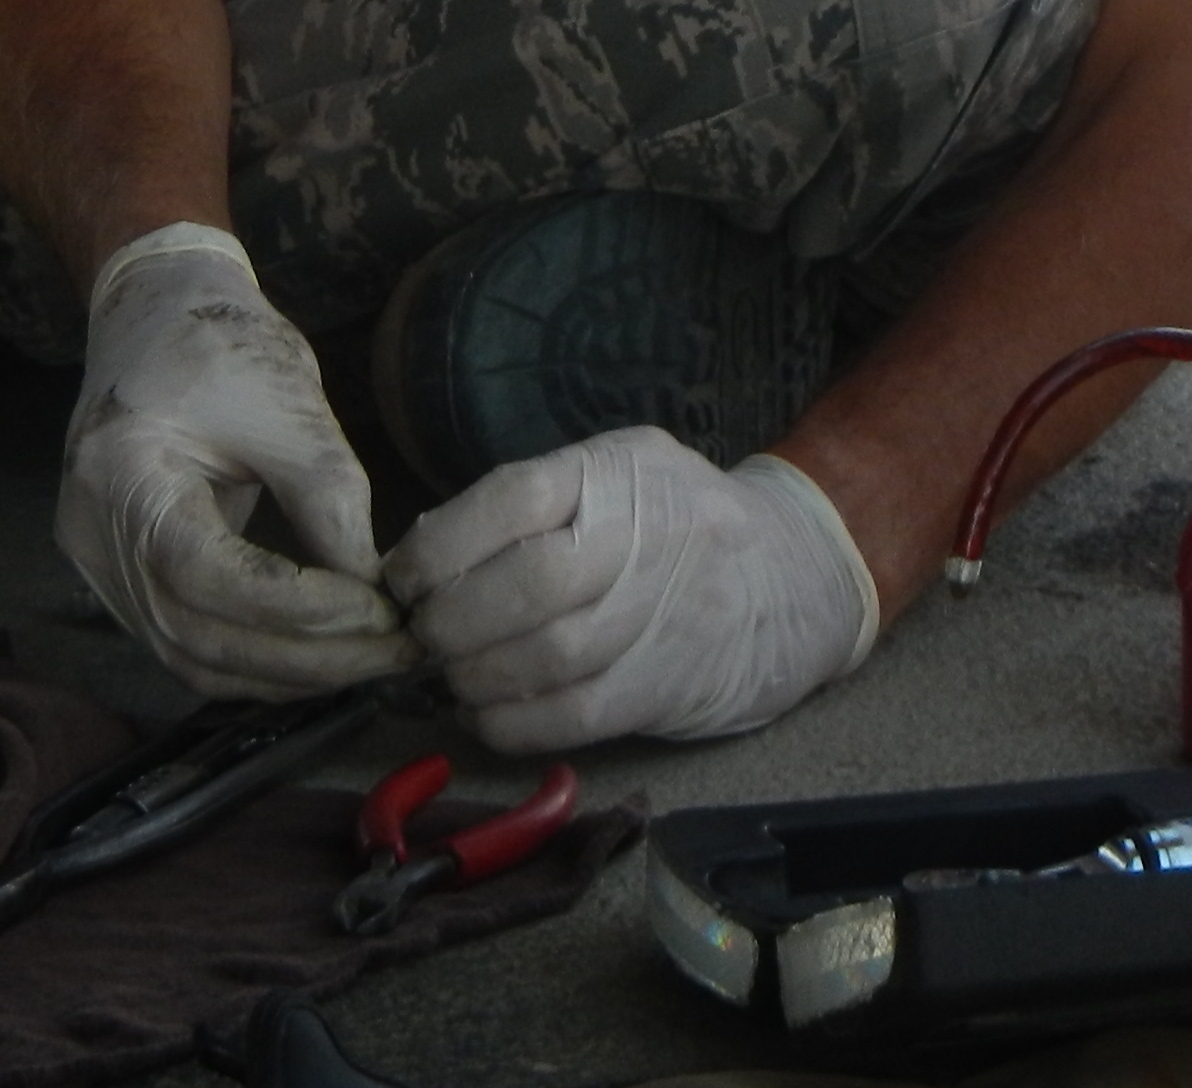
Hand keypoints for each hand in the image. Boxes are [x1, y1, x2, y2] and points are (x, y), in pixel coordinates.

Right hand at [56, 226, 409, 696]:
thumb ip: (329, 497)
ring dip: (284, 672)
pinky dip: (255, 659)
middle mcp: (92, 536)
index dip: (292, 605)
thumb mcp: (289, 404)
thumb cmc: (221, 344)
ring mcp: (98, 566)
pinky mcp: (124, 579)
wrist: (156, 314)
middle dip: (302, 657)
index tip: (377, 611)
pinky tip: (319, 655)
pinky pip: (187, 641)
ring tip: (368, 661)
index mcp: (118, 473)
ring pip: (188, 656)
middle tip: (394, 653)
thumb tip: (376, 589)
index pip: (200, 571)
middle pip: (192, 634)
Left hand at [389, 429, 879, 753]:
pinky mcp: (664, 686)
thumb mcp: (619, 472)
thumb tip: (420, 557)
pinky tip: (487, 712)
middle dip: (451, 618)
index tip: (404, 579)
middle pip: (530, 583)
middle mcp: (650, 535)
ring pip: (546, 656)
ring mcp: (663, 614)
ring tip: (454, 672)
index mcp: (624, 470)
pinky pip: (570, 716)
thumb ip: (532, 502)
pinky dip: (509, 722)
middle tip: (424, 633)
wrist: (787, 578)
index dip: (440, 547)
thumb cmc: (674, 523)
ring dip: (473, 674)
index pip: (515, 499)